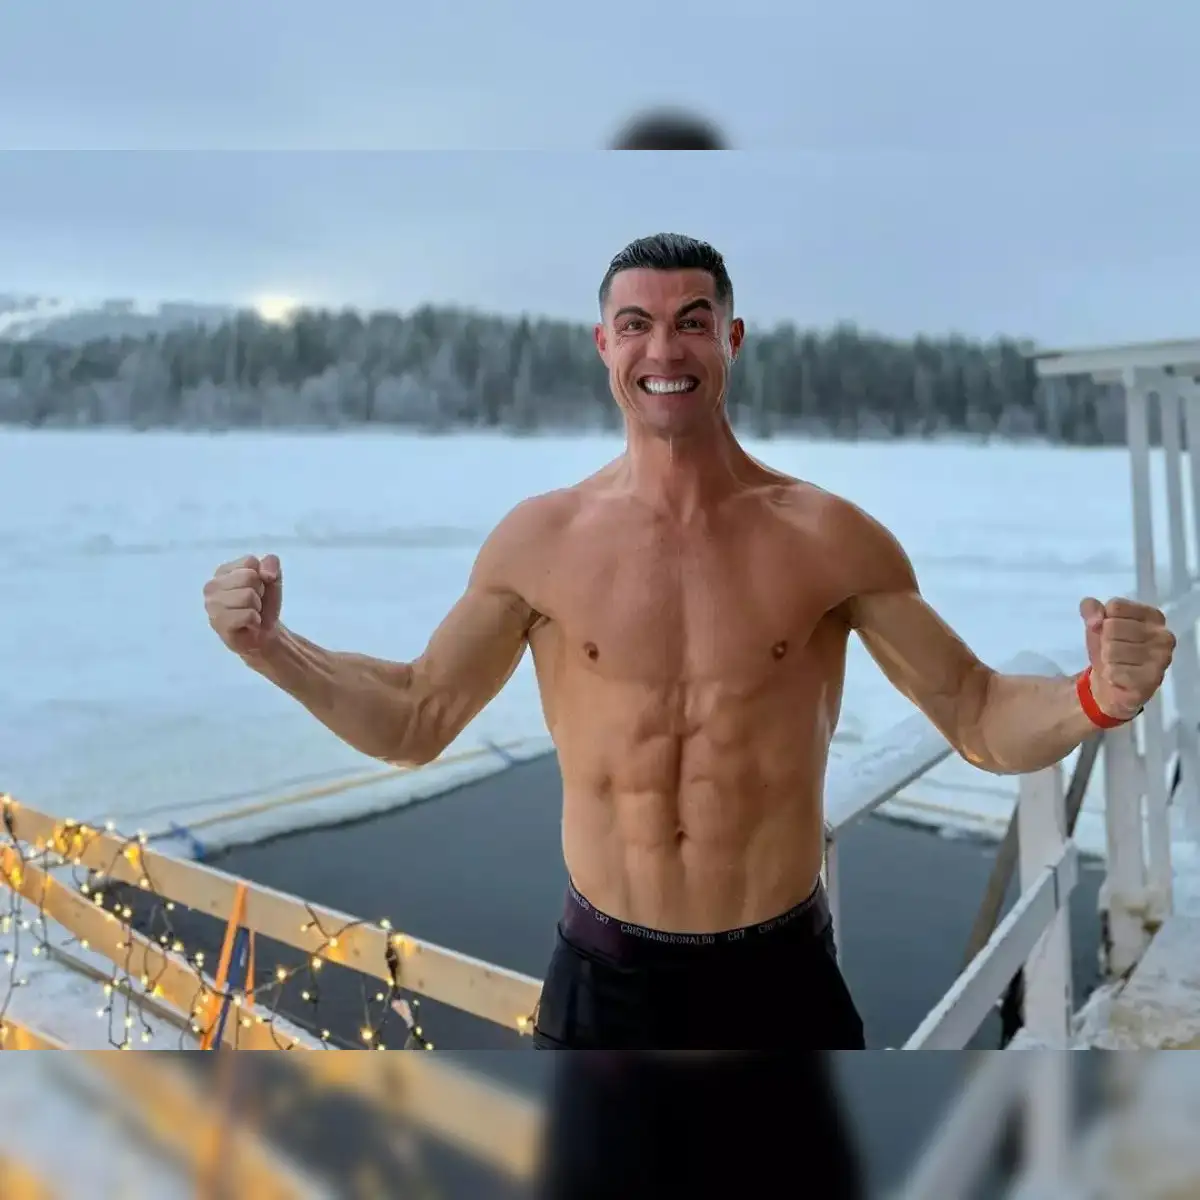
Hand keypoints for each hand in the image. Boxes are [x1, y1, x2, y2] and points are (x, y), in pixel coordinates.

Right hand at [204, 554, 282, 654]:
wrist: (264, 633)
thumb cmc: (264, 603)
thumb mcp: (273, 577)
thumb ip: (271, 563)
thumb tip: (267, 574)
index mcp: (223, 571)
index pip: (250, 562)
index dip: (261, 576)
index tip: (257, 588)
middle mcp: (212, 586)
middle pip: (249, 577)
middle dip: (259, 592)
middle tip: (254, 603)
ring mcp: (212, 605)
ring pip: (248, 596)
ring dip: (257, 607)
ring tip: (251, 613)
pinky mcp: (218, 623)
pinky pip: (247, 615)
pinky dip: (255, 620)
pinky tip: (248, 625)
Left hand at [1080, 596, 1174, 719]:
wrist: (1111, 686)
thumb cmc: (1109, 649)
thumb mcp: (1096, 623)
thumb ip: (1090, 608)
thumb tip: (1095, 620)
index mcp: (1153, 617)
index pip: (1116, 606)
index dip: (1103, 620)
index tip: (1111, 632)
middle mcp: (1163, 635)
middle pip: (1112, 626)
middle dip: (1105, 641)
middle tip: (1114, 652)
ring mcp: (1161, 658)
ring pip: (1112, 649)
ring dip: (1107, 659)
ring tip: (1117, 664)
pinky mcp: (1152, 679)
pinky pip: (1115, 671)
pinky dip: (1110, 674)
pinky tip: (1120, 677)